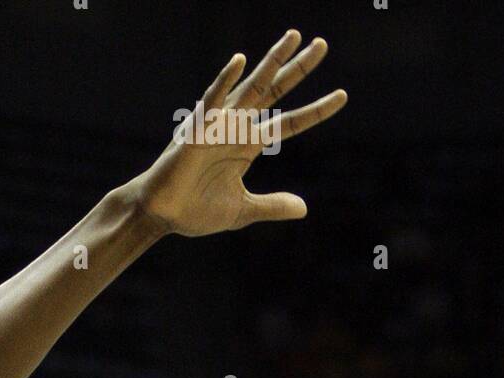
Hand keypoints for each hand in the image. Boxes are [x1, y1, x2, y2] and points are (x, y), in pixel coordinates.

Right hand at [133, 30, 345, 235]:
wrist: (161, 215)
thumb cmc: (194, 210)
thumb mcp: (242, 210)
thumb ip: (271, 206)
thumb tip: (304, 208)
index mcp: (248, 146)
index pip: (289, 123)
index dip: (315, 110)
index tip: (342, 96)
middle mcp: (237, 128)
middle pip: (275, 92)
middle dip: (298, 68)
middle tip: (322, 44)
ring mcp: (218, 125)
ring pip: (252, 87)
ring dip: (272, 61)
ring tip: (294, 36)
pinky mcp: (197, 130)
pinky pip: (212, 101)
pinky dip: (225, 82)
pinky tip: (239, 61)